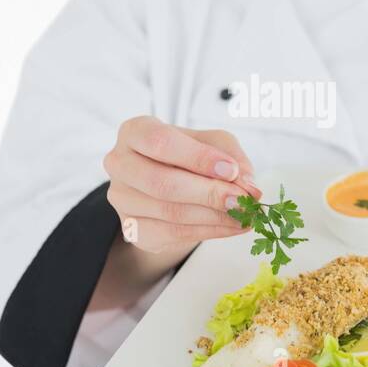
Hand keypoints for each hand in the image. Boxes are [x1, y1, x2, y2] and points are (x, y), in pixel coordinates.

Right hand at [103, 115, 261, 254]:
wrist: (169, 184)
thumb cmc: (188, 156)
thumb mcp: (212, 142)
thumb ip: (231, 156)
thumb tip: (247, 184)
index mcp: (135, 132)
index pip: (161, 142)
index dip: (198, 158)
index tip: (232, 170)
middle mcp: (120, 164)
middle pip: (162, 183)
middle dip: (209, 193)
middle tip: (243, 200)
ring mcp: (122, 199)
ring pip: (169, 212)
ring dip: (214, 216)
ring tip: (244, 215)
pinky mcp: (132, 228)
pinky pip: (171, 234)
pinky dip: (208, 231)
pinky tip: (231, 226)